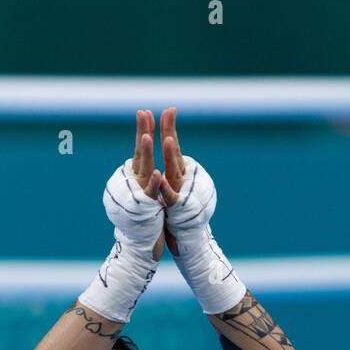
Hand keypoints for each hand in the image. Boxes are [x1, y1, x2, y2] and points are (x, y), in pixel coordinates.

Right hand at [101, 110, 164, 260]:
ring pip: (143, 169)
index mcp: (139, 176)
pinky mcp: (147, 207)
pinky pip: (151, 194)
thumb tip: (139, 164)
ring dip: (145, 152)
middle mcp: (138, 181)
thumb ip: (142, 178)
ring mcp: (141, 193)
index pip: (141, 149)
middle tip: (143, 112)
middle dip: (142, 131)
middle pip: (140, 152)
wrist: (138, 245)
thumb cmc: (143, 218)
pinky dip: (154, 184)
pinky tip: (157, 173)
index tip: (144, 111)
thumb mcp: (144, 193)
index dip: (142, 130)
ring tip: (147, 136)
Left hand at [154, 106, 217, 251]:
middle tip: (169, 111)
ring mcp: (179, 191)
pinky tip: (160, 176)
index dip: (169, 127)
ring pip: (174, 170)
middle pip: (175, 151)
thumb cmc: (180, 214)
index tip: (168, 108)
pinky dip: (165, 187)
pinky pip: (169, 196)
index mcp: (176, 172)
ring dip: (171, 154)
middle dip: (171, 131)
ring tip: (168, 139)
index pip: (173, 146)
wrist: (189, 241)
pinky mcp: (175, 207)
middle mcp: (180, 178)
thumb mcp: (173, 188)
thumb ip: (173, 172)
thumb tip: (171, 158)